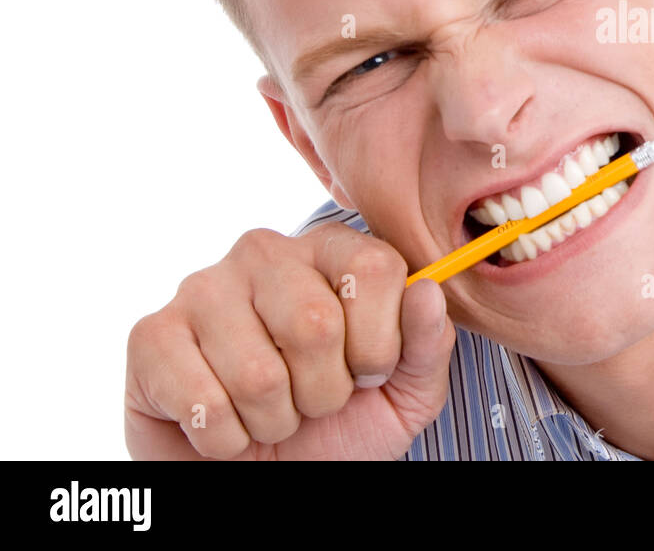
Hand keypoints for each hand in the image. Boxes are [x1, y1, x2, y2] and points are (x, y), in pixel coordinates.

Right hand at [124, 223, 454, 459]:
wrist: (270, 479)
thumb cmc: (338, 426)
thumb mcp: (404, 391)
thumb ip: (428, 343)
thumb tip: (427, 290)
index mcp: (331, 249)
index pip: (375, 268)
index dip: (379, 343)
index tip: (367, 371)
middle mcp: (264, 253)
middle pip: (314, 323)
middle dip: (325, 390)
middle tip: (313, 400)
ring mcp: (202, 288)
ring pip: (258, 373)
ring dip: (274, 419)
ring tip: (270, 412)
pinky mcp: (150, 335)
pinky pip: (203, 403)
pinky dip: (225, 438)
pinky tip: (224, 423)